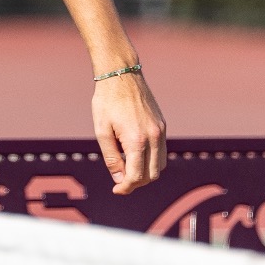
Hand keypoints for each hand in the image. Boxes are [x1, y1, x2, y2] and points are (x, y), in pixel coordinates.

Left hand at [92, 71, 165, 194]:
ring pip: (160, 165)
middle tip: (120, 181)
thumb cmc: (106, 101)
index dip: (126, 187)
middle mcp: (154, 137)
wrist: (121, 74)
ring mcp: (161, 131)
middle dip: (136, 182)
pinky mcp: (162, 125)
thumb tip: (119, 180)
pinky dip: (151, 160)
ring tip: (127, 167)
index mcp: (137, 140)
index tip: (116, 190)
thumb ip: (111, 157)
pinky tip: (135, 154)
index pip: (137, 176)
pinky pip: (162, 151)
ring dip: (146, 173)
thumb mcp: (101, 130)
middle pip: (152, 175)